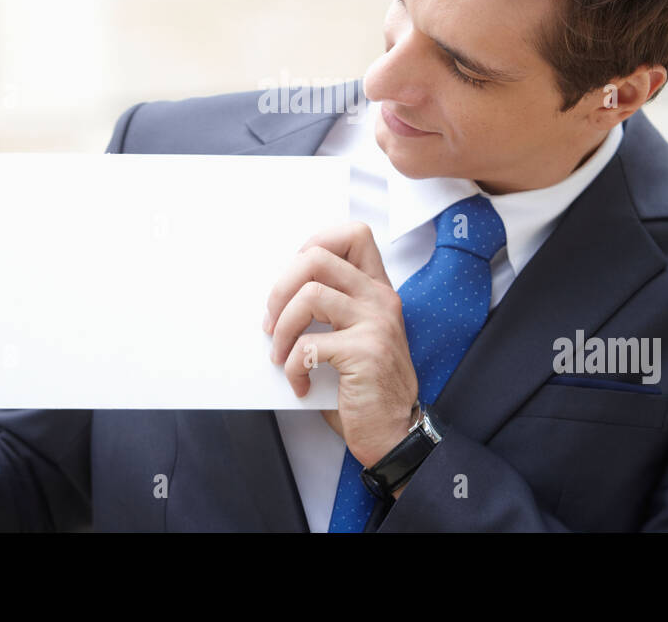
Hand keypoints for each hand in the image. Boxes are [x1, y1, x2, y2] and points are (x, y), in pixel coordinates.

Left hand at [262, 222, 417, 469]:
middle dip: (280, 288)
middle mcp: (379, 299)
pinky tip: (301, 384)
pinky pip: (308, 346)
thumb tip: (278, 294)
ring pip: (309, 295)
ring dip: (281, 330)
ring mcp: (375, 323)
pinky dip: (293, 367)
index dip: (313, 245)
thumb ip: (331, 308)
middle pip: (317, 257)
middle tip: (271, 321)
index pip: (352, 234)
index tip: (293, 280)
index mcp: (376, 289)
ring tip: (281, 354)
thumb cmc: (366, 387)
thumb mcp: (354, 335)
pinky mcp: (365, 352)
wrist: (395, 433)